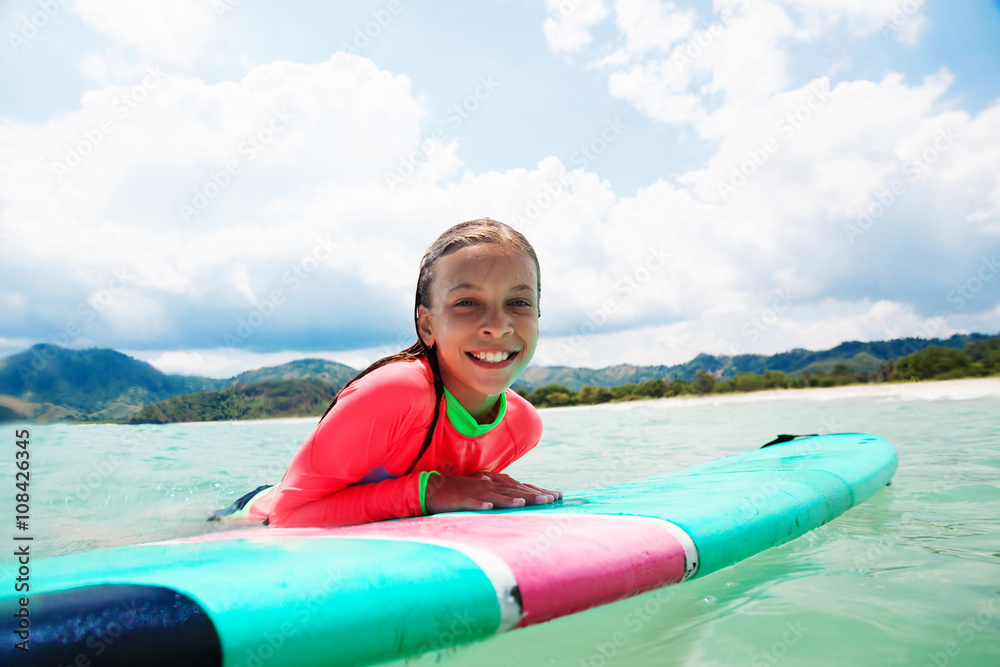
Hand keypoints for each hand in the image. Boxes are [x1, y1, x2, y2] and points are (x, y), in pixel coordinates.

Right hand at [424, 472, 562, 514]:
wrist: (433, 488)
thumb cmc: (461, 492)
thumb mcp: (484, 492)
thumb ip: (501, 494)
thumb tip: (520, 498)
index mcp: (495, 484)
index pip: (521, 487)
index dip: (538, 491)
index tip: (557, 496)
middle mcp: (489, 486)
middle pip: (513, 490)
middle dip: (532, 495)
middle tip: (551, 499)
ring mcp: (475, 492)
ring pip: (496, 496)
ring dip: (510, 499)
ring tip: (525, 503)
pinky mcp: (461, 500)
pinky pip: (472, 503)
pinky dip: (480, 504)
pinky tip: (489, 507)